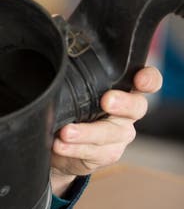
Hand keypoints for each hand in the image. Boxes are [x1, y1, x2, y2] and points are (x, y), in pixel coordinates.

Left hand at [50, 65, 162, 196]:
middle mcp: (128, 112)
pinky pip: (92, 152)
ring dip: (86, 132)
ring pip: (109, 134)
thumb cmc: (73, 108)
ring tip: (66, 132)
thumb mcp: (77, 88)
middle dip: (123, 103)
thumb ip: (79, 74)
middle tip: (107, 101)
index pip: (148, 81)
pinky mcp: (106, 154)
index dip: (149, 79)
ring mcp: (119, 135)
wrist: (60, 144)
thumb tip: (63, 54)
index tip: (139, 80)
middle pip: (136, 107)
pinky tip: (59, 145)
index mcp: (125, 89)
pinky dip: (73, 148)